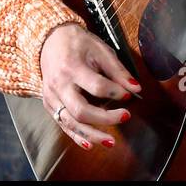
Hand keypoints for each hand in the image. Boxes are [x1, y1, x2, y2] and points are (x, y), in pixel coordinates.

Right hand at [39, 23, 138, 150]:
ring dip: (92, 135)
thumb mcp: (100, 50)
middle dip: (105, 118)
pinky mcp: (49, 104)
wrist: (50, 41)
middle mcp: (59, 84)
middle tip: (125, 116)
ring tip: (111, 142)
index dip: (115, 92)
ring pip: (71, 122)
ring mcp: (52, 96)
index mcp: (72, 67)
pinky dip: (77, 137)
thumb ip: (117, 70)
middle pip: (81, 110)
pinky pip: (63, 125)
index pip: (96, 86)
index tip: (128, 94)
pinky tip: (90, 144)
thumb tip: (135, 88)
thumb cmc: (77, 44)